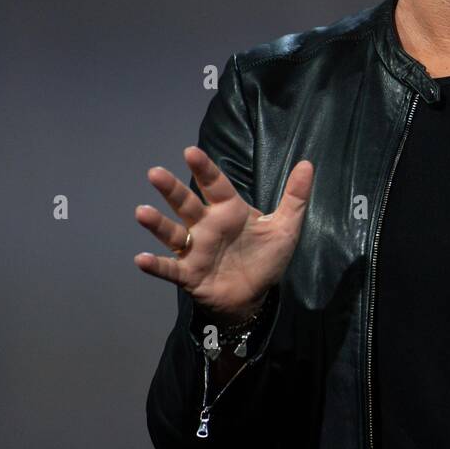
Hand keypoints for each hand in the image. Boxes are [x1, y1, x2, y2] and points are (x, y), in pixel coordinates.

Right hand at [134, 147, 313, 323]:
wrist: (256, 297)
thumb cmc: (265, 258)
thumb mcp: (285, 227)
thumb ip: (295, 197)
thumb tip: (308, 164)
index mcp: (229, 211)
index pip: (215, 185)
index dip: (204, 169)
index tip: (190, 152)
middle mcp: (207, 226)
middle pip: (186, 204)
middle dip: (171, 190)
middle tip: (155, 173)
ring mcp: (195, 250)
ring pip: (172, 233)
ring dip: (157, 224)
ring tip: (142, 212)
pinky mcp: (189, 274)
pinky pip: (170, 268)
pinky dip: (156, 265)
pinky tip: (141, 260)